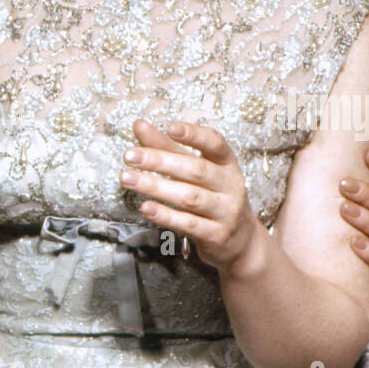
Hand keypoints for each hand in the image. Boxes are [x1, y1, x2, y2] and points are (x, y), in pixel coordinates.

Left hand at [120, 120, 264, 275]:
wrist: (240, 241)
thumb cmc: (214, 197)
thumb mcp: (196, 170)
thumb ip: (167, 147)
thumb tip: (140, 125)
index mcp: (227, 164)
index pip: (215, 144)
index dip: (195, 135)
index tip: (171, 127)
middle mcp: (231, 186)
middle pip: (196, 170)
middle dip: (160, 161)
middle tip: (130, 156)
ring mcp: (226, 212)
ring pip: (190, 197)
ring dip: (156, 187)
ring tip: (128, 179)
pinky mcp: (217, 235)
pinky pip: (189, 224)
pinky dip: (166, 215)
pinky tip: (146, 207)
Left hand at [339, 149, 368, 278]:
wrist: (345, 265)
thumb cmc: (332, 224)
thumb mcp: (332, 198)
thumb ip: (327, 178)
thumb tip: (304, 147)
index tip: (367, 155)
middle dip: (368, 192)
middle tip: (344, 185)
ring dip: (366, 218)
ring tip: (344, 210)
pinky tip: (354, 243)